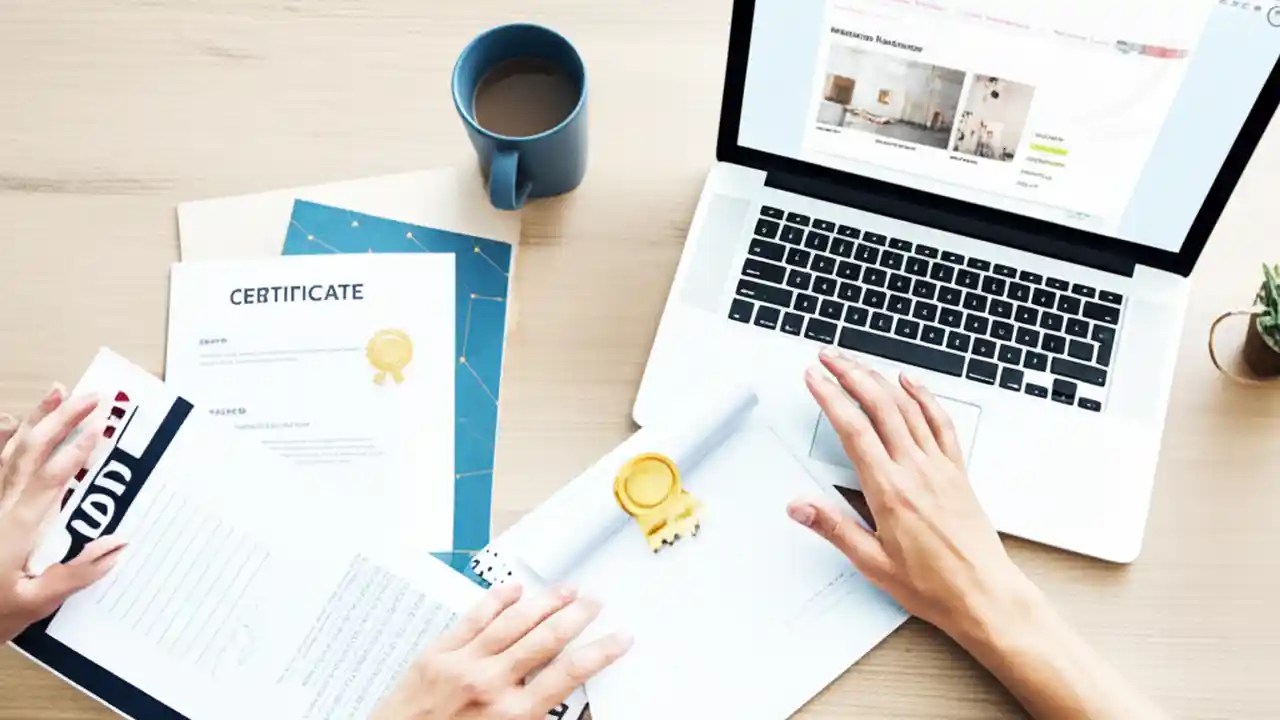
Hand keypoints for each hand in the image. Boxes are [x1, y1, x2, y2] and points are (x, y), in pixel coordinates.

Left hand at [0, 384, 126, 641]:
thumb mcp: (35, 604)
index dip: (77, 451)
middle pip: (31, 452)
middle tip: (89, 396)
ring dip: (34, 420)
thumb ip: (76, 574)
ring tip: (56, 393)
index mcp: (17, 528)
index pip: (51, 478)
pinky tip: (7, 422)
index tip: (99, 427)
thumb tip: (118, 544)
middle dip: (62, 420)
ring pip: (9, 451)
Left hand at [373, 582, 630, 719]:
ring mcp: (462, 664)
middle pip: (546, 639)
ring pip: (514, 622)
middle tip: (595, 603)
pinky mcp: (437, 653)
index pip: (569, 674)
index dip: (599, 653)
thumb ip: (534, 719)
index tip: (619, 639)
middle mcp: (490, 685)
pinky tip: (515, 590)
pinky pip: (474, 618)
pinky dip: (497, 600)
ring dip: (545, 602)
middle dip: (576, 617)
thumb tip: (561, 700)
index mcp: (511, 715)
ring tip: (566, 590)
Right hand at [789, 349, 1167, 718]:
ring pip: (906, 407)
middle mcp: (915, 470)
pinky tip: (910, 383)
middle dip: (850, 374)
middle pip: (878, 406)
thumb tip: (799, 506)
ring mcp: (939, 466)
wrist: (984, 594)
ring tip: (857, 363)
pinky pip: (940, 422)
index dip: (830, 397)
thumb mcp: (872, 562)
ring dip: (879, 378)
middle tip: (828, 357)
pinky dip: (923, 396)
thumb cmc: (933, 584)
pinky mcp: (957, 470)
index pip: (853, 429)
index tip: (814, 378)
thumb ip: (833, 528)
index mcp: (889, 490)